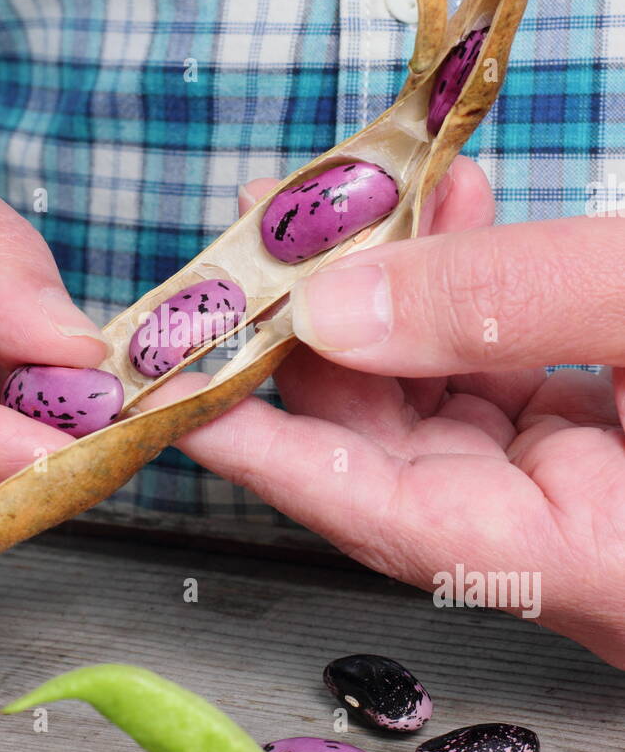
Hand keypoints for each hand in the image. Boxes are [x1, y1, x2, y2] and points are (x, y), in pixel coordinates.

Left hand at [141, 158, 624, 668]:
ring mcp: (572, 488)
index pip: (372, 515)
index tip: (168, 385)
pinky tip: (457, 207)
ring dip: (395, 283)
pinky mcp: (589, 440)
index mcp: (591, 563)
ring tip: (369, 188)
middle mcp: (558, 542)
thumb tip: (336, 306)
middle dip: (320, 321)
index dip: (258, 447)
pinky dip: (466, 288)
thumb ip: (508, 307)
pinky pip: (494, 366)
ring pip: (431, 391)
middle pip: (384, 442)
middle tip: (273, 221)